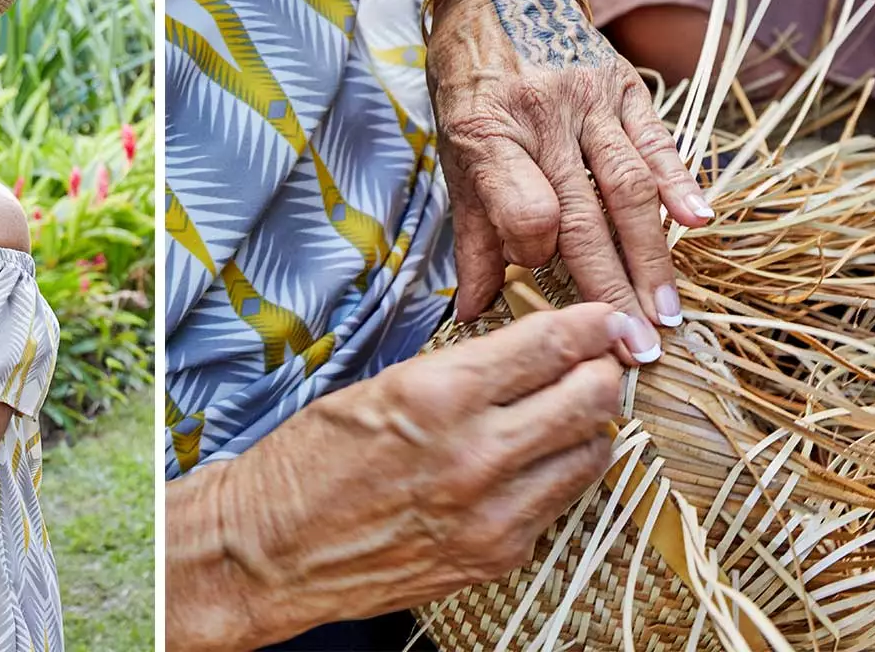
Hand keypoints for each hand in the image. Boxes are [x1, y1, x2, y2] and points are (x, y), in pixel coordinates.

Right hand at [168, 305, 627, 647]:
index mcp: (439, 394)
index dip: (591, 325)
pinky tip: (530, 462)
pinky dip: (556, 475)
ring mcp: (494, 513)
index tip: (603, 318)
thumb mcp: (380, 386)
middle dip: (602, 372)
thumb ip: (462, 369)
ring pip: (592, 454)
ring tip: (565, 412)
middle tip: (598, 361)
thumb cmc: (310, 462)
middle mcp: (476, 453)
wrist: (271, 551)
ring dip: (587, 427)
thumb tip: (531, 348)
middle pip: (592, 398)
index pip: (551, 346)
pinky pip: (560, 503)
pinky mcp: (498, 555)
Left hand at [426, 0, 712, 355]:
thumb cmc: (469, 79)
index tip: (546, 292)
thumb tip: (471, 313)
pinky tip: (701, 223)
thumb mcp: (453, 150)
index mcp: (485, 132)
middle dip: (612, 287)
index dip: (535, 255)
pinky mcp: (625, 84)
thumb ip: (470, 232)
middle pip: (585, 213)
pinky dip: (681, 181)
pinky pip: (656, 139)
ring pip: (628, 186)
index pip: (523, 208)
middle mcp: (540, 115)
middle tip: (636, 349)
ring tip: (668, 311)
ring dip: (653, 254)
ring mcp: (588, 97)